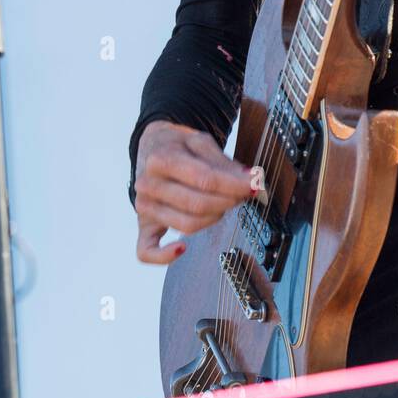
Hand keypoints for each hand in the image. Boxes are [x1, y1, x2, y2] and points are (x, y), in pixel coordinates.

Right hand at [133, 121, 257, 264]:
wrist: (152, 148)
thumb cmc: (179, 147)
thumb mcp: (200, 141)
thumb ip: (223, 162)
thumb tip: (248, 180)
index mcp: (161, 159)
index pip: (204, 179)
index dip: (234, 185)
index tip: (254, 185)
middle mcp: (148, 185)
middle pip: (197, 204)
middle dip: (228, 201)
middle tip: (244, 194)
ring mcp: (143, 207)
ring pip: (185, 224)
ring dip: (214, 218)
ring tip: (227, 204)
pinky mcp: (143, 225)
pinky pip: (146, 251)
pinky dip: (164, 256)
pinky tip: (183, 247)